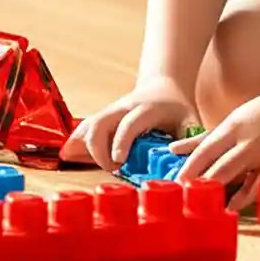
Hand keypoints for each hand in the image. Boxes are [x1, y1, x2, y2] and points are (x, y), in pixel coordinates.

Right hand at [60, 75, 199, 170]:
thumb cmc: (178, 110)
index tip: (118, 163)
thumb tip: (184, 174)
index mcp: (148, 109)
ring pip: (88, 124)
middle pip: (100, 123)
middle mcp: (124, 108)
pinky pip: (84, 128)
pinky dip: (75, 141)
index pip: (130, 124)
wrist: (163, 86)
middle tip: (111, 169)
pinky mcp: (102, 117)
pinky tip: (69, 155)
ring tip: (92, 166)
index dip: (121, 142)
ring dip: (84, 146)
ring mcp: (110, 112)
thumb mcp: (191, 123)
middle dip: (98, 149)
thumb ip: (189, 146)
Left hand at [170, 86, 259, 210]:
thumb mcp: (232, 121)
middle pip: (221, 168)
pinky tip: (238, 208)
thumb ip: (203, 138)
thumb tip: (172, 150)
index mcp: (233, 128)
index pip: (206, 150)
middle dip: (203, 185)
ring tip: (211, 209)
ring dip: (227, 196)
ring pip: (244, 181)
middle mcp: (249, 142)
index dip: (190, 168)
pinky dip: (251, 198)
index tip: (176, 183)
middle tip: (187, 200)